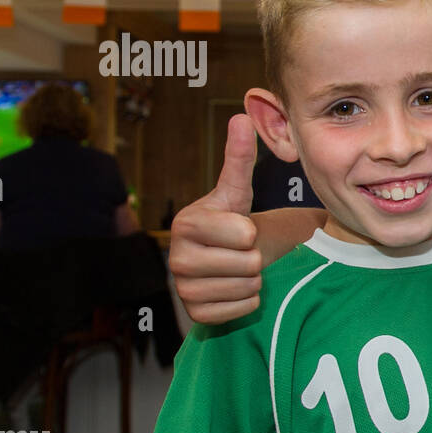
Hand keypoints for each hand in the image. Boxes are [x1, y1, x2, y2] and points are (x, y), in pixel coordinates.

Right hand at [170, 114, 261, 323]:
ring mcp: (184, 290)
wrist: (221, 262)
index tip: (238, 229)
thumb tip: (242, 117)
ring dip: (251, 279)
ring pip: (246, 287)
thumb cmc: (231, 224)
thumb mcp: (236, 192)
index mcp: (186, 224)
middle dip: (255, 257)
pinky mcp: (196, 315)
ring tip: (237, 268)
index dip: (251, 232)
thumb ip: (239, 158)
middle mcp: (177, 259)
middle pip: (248, 263)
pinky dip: (246, 301)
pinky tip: (233, 288)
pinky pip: (241, 310)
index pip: (243, 234)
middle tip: (241, 252)